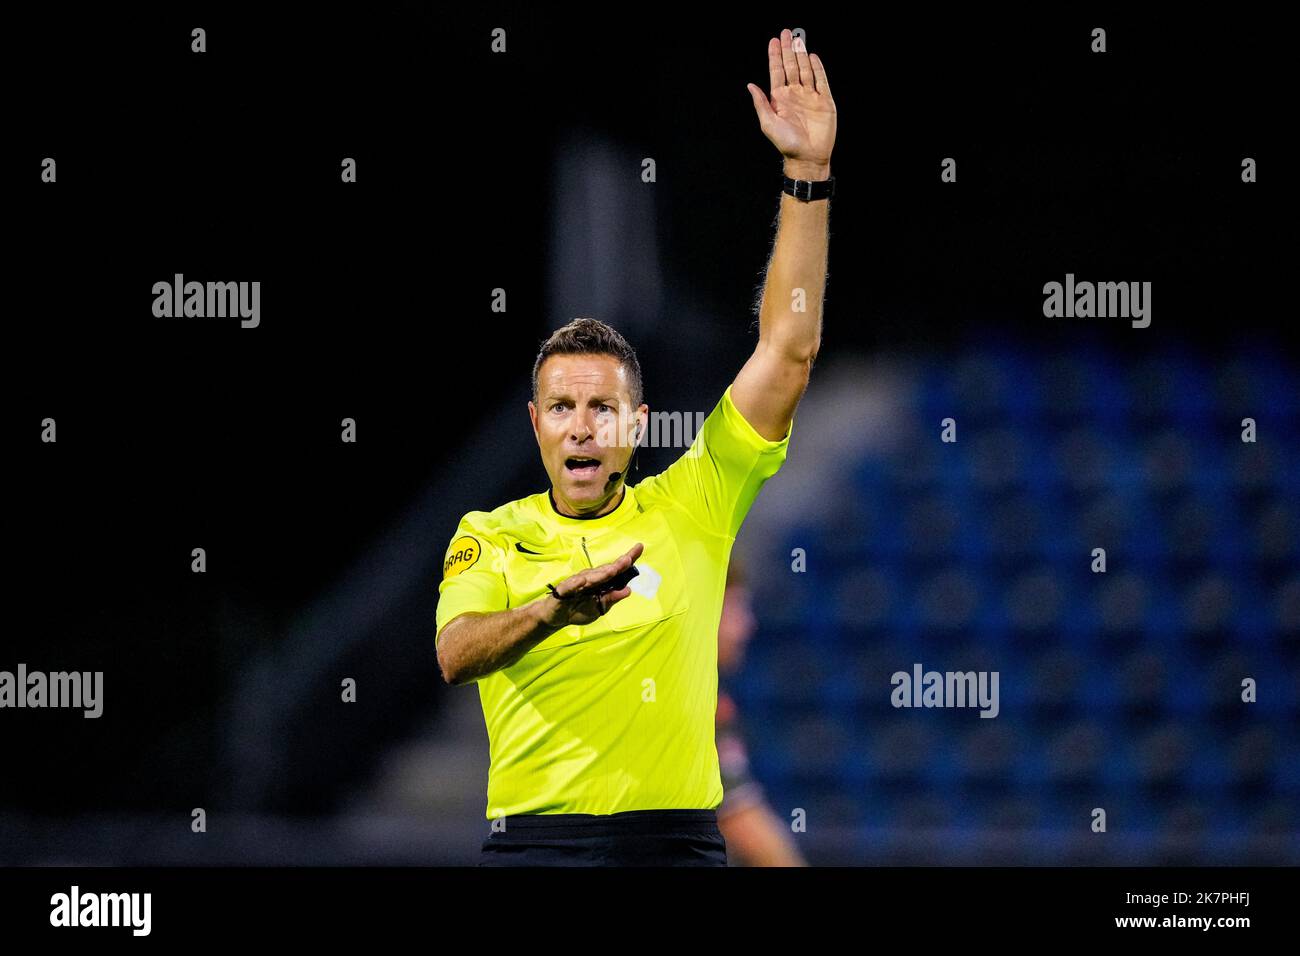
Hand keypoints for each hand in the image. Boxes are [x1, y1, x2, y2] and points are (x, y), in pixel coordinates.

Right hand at [539, 543, 643, 627]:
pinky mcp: (563, 590)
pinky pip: (570, 586)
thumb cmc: (579, 609)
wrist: (557, 617)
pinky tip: (582, 582)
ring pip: (591, 577)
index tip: (640, 546)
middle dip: (618, 565)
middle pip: (606, 570)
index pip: (616, 569)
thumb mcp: (599, 608)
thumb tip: (628, 591)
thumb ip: (612, 599)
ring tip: (613, 570)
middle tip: (628, 558)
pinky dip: (575, 584)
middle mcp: (591, 578)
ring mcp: (577, 582)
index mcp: (601, 582)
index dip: (628, 558)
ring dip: (602, 573)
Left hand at [746, 28, 836, 177]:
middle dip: (788, 49)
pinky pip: (821, 80)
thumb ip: (760, 103)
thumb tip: (750, 85)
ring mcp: (810, 96)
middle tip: (786, 32)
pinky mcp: (824, 101)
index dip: (775, 56)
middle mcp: (795, 94)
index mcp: (780, 99)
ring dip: (802, 54)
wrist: (807, 158)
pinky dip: (817, 68)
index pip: (777, 72)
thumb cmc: (786, 144)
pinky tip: (812, 56)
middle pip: (791, 66)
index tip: (774, 40)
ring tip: (798, 39)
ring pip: (805, 70)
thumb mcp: (768, 123)